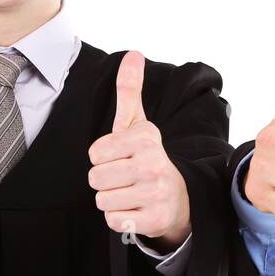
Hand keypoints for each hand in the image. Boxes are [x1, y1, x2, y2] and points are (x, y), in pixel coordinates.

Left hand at [88, 51, 190, 249]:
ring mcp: (155, 194)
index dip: (103, 158)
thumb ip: (129, 90)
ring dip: (112, 200)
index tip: (121, 158)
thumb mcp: (138, 124)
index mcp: (145, 140)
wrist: (179, 198)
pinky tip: (135, 210)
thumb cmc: (148, 158)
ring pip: (102, 201)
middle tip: (125, 178)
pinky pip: (113, 221)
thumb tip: (133, 53)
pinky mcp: (153, 220)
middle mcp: (153, 165)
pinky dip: (120, 219)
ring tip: (130, 193)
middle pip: (95, 179)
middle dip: (106, 181)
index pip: (95, 153)